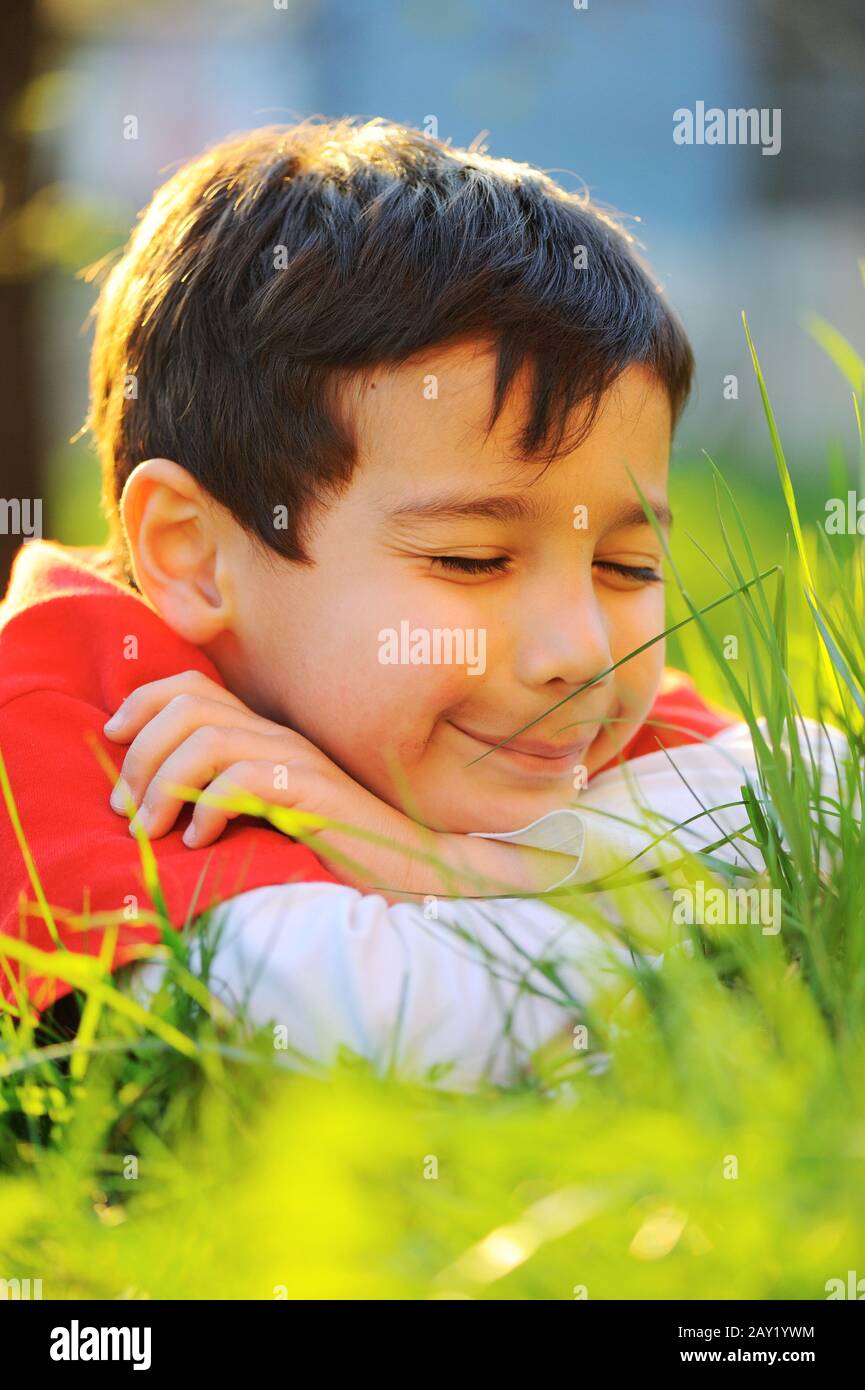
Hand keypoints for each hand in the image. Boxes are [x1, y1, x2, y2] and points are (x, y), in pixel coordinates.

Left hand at [103, 669, 434, 897]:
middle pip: (188, 706)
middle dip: (140, 755)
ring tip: (151, 831)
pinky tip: (200, 842)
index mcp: (263, 733)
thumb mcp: (264, 813)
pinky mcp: (314, 792)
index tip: (112, 741)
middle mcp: (277, 735)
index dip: (142, 703)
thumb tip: (152, 799)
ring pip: (208, 739)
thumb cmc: (330, 848)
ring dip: (164, 784)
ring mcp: (298, 759)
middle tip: (125, 810)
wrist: (407, 868)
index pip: (191, 686)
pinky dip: (209, 809)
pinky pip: (245, 780)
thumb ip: (221, 793)